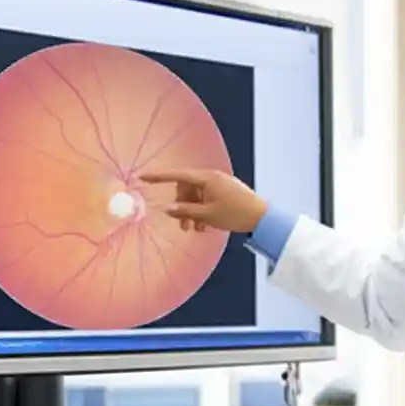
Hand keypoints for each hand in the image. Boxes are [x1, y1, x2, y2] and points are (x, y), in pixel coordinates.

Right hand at [139, 168, 266, 232]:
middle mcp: (212, 177)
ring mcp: (219, 184)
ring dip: (192, 212)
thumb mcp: (207, 215)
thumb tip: (167, 209)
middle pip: (186, 188)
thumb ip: (185, 212)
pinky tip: (204, 227)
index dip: (159, 177)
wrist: (262, 217)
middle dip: (182, 206)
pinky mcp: (224, 192)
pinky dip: (202, 211)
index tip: (143, 177)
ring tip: (196, 230)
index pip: (177, 175)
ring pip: (196, 196)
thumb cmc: (235, 214)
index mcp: (207, 178)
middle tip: (184, 226)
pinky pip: (206, 198)